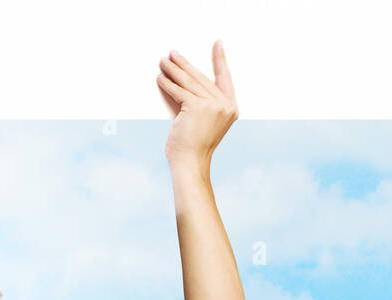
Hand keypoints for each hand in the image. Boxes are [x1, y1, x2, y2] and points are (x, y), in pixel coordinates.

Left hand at [156, 42, 237, 167]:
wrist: (191, 163)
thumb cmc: (195, 147)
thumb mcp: (205, 122)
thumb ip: (201, 103)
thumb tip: (182, 83)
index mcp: (231, 107)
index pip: (224, 78)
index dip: (220, 60)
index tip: (217, 44)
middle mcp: (224, 105)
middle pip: (201, 78)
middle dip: (185, 64)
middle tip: (173, 54)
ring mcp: (212, 105)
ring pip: (189, 82)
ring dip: (173, 70)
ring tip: (163, 61)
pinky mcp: (196, 107)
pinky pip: (179, 91)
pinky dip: (168, 84)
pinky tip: (161, 77)